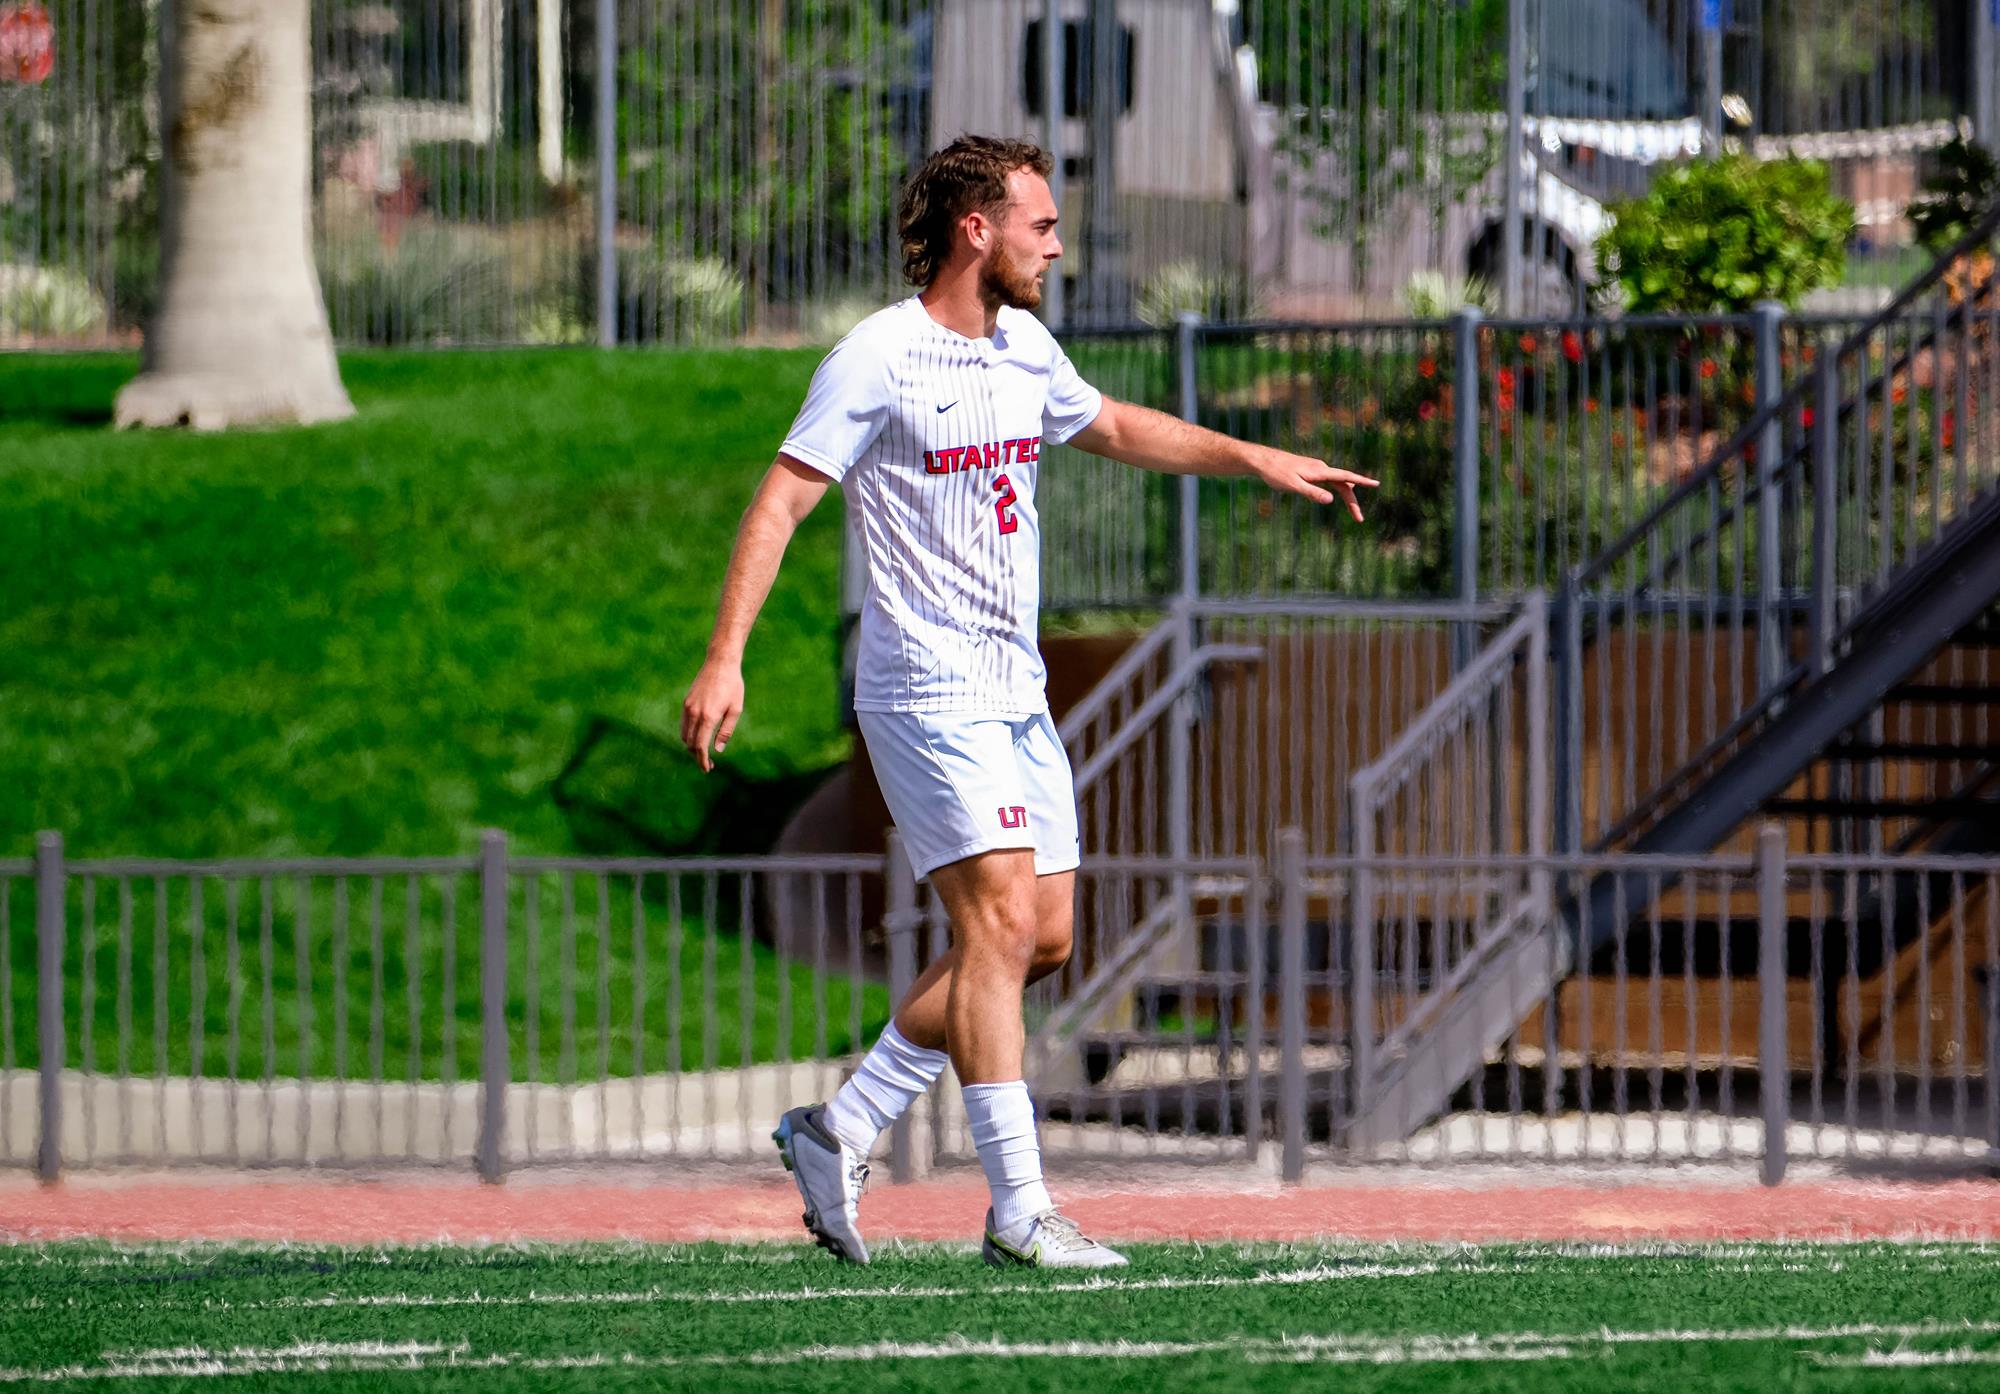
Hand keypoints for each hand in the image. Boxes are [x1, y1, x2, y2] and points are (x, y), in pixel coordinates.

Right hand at [680, 658, 744, 771]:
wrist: (720, 663)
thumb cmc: (733, 685)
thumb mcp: (735, 709)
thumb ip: (726, 731)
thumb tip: (718, 750)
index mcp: (709, 717)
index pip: (701, 746)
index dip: (702, 760)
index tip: (707, 769)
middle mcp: (695, 713)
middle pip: (690, 743)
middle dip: (697, 756)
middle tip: (708, 765)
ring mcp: (688, 707)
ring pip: (685, 735)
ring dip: (692, 746)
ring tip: (703, 753)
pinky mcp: (686, 702)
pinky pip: (684, 724)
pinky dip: (689, 735)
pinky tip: (698, 738)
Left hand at [1248, 447, 1379, 521]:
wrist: (1263, 461)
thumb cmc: (1276, 473)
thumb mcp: (1294, 485)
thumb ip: (1312, 492)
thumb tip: (1331, 500)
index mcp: (1319, 471)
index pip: (1345, 477)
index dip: (1362, 481)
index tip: (1376, 483)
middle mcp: (1321, 469)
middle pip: (1344, 484)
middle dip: (1353, 502)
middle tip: (1359, 519)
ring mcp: (1316, 470)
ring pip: (1337, 484)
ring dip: (1347, 497)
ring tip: (1354, 513)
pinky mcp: (1310, 472)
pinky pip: (1329, 482)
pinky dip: (1338, 490)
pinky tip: (1339, 496)